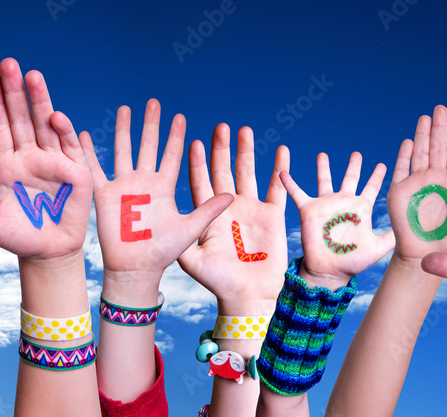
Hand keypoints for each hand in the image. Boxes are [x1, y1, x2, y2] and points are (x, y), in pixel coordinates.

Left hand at [0, 58, 91, 262]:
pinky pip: (68, 145)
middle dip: (15, 91)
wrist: (51, 253)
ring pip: (43, 124)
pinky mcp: (75, 171)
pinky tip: (54, 115)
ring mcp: (52, 162)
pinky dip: (63, 130)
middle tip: (9, 63)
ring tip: (33, 76)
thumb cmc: (19, 238)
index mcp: (5, 165)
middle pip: (20, 118)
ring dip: (39, 100)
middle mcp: (28, 157)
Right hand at [79, 99, 231, 276]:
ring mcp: (123, 187)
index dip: (174, 136)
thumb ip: (210, 210)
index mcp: (163, 187)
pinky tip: (83, 133)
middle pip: (147, 146)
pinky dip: (88, 152)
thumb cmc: (164, 252)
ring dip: (123, 129)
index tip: (179, 116)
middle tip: (153, 102)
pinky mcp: (104, 195)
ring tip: (125, 108)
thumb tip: (234, 194)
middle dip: (150, 124)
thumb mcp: (190, 227)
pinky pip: (95, 169)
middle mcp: (143, 183)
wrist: (136, 269)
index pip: (171, 155)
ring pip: (122, 150)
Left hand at [178, 125, 289, 312]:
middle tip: (221, 127)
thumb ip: (183, 239)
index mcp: (208, 215)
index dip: (198, 163)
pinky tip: (280, 150)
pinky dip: (279, 169)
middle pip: (223, 171)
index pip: (200, 182)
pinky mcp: (272, 215)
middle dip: (222, 148)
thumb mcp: (193, 261)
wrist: (249, 296)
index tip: (195, 143)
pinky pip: (277, 188)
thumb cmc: (219, 282)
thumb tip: (166, 219)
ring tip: (244, 129)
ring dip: (246, 151)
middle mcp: (229, 207)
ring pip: (247, 172)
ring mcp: (251, 209)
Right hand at [280, 152, 394, 287]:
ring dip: (323, 168)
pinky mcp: (309, 210)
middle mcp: (344, 203)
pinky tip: (283, 171)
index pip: (371, 187)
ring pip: (325, 180)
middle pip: (350, 178)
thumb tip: (412, 226)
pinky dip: (290, 182)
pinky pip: (297, 193)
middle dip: (354, 166)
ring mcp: (326, 205)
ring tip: (322, 154)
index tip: (383, 164)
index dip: (377, 176)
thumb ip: (393, 235)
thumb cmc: (354, 261)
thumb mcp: (378, 248)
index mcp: (360, 209)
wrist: (330, 271)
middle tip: (357, 153)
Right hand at [386, 105, 446, 263]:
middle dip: (440, 129)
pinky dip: (404, 156)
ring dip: (423, 136)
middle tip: (442, 108)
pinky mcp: (399, 193)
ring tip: (426, 117)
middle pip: (438, 149)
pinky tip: (408, 142)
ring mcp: (417, 184)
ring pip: (421, 154)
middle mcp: (436, 180)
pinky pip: (401, 170)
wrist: (424, 257)